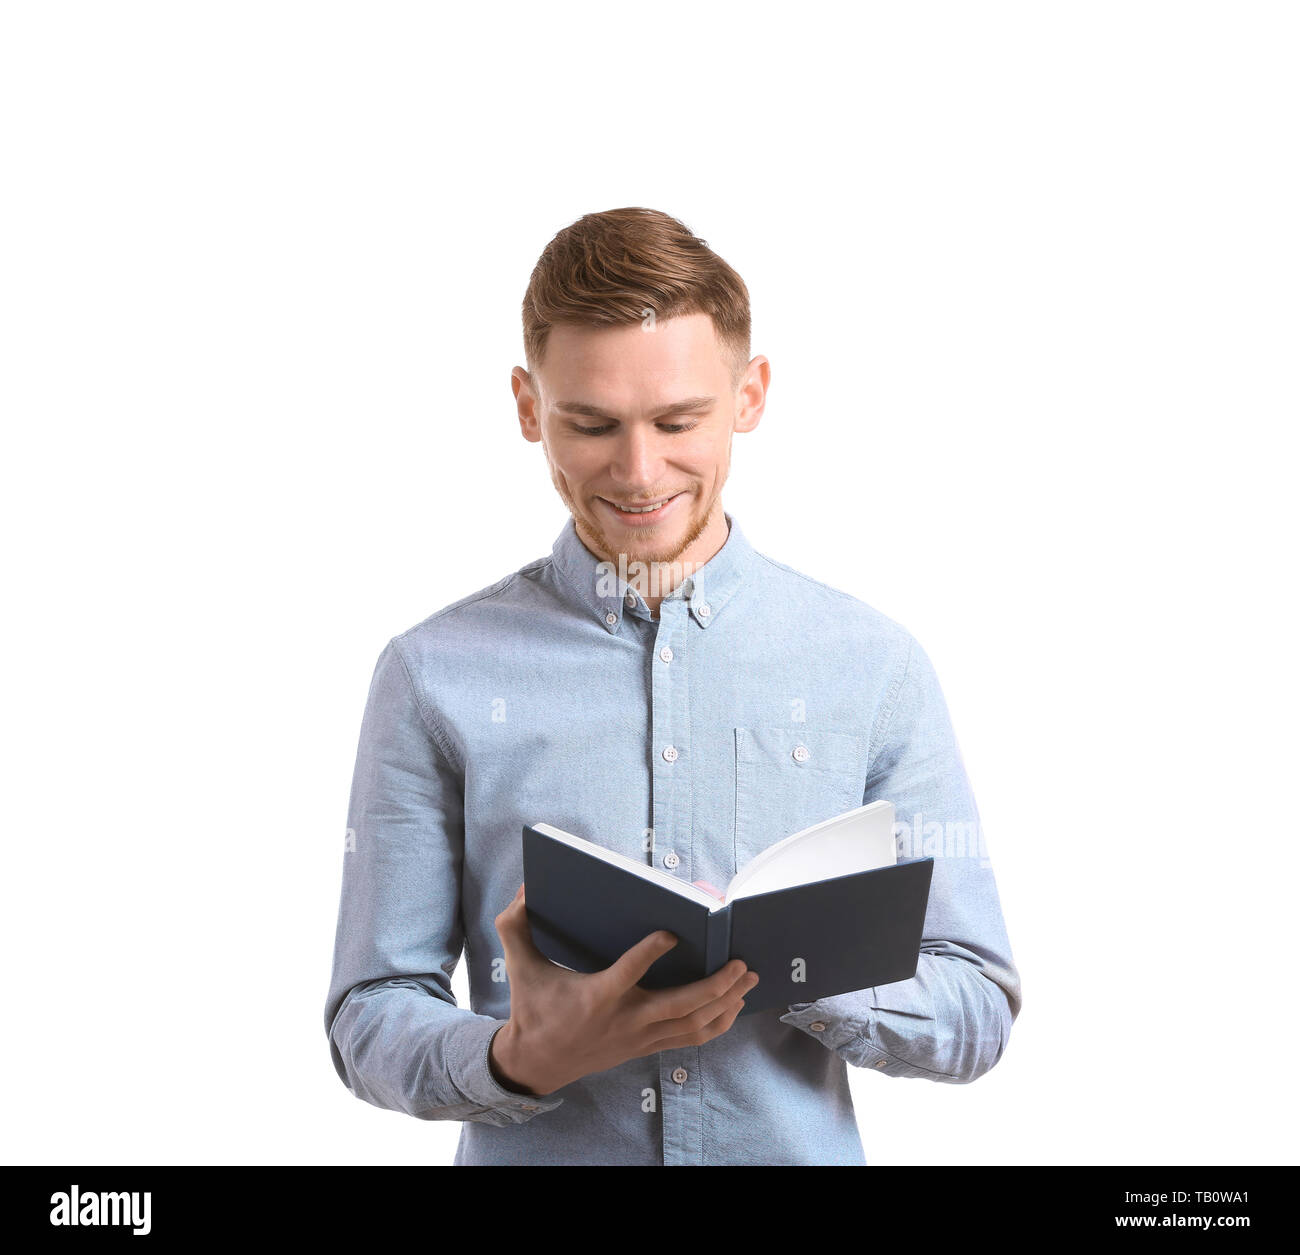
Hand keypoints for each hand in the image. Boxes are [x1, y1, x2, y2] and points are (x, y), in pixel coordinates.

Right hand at [489, 883, 758, 1096]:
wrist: (536, 1063)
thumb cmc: (533, 1008)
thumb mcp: (520, 966)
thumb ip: (515, 926)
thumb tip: (524, 889)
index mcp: (597, 996)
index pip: (628, 973)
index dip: (649, 953)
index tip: (672, 932)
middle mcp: (625, 1019)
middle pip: (680, 1006)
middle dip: (715, 985)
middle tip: (739, 962)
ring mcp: (641, 1037)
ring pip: (693, 1025)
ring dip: (725, 1003)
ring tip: (748, 978)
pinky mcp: (647, 1046)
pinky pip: (691, 1038)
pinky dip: (718, 1023)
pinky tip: (735, 1005)